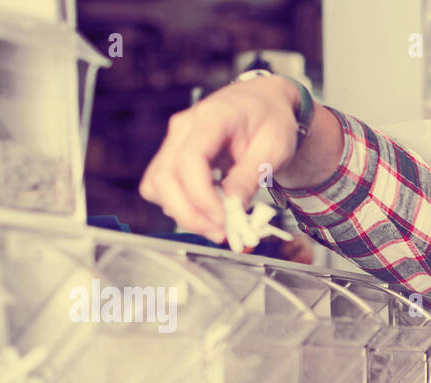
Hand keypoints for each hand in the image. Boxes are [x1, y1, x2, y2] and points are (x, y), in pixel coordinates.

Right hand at [138, 74, 302, 242]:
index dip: (202, 197)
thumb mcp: (274, 148)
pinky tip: (207, 210)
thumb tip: (233, 207)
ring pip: (157, 185)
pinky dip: (180, 204)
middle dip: (189, 214)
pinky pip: (162, 185)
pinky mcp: (174, 154)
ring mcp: (175, 140)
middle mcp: (184, 128)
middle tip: (220, 232)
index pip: (189, 161)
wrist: (264, 101)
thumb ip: (250, 176)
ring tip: (217, 225)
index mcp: (212, 118)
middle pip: (164, 177)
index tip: (223, 220)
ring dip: (183, 212)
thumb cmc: (271, 119)